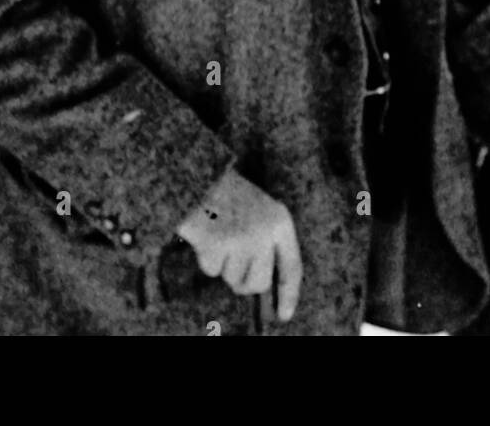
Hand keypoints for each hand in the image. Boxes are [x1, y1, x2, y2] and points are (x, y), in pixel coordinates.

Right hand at [175, 168, 302, 321]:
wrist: (197, 173)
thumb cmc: (226, 195)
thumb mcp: (257, 213)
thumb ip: (266, 244)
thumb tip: (262, 287)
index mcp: (281, 221)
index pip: (292, 267)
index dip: (289, 294)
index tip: (284, 316)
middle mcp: (266, 231)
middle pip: (258, 283)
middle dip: (242, 280)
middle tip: (230, 254)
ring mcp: (243, 238)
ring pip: (232, 279)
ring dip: (221, 265)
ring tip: (217, 234)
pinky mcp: (218, 244)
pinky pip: (210, 270)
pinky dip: (204, 258)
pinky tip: (204, 234)